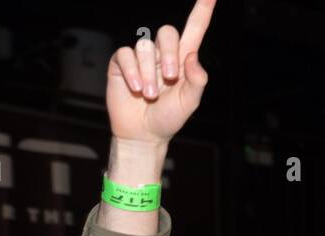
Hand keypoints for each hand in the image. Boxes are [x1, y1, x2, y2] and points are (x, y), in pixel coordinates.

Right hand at [107, 0, 214, 145]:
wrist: (144, 133)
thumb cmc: (168, 117)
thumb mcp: (190, 102)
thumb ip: (196, 80)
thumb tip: (193, 57)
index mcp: (183, 60)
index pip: (194, 30)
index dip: (202, 11)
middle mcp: (162, 54)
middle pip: (167, 33)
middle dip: (169, 54)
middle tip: (170, 79)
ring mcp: (141, 57)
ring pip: (144, 46)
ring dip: (148, 73)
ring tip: (150, 95)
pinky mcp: (122, 63)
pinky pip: (126, 55)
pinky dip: (133, 72)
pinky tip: (136, 89)